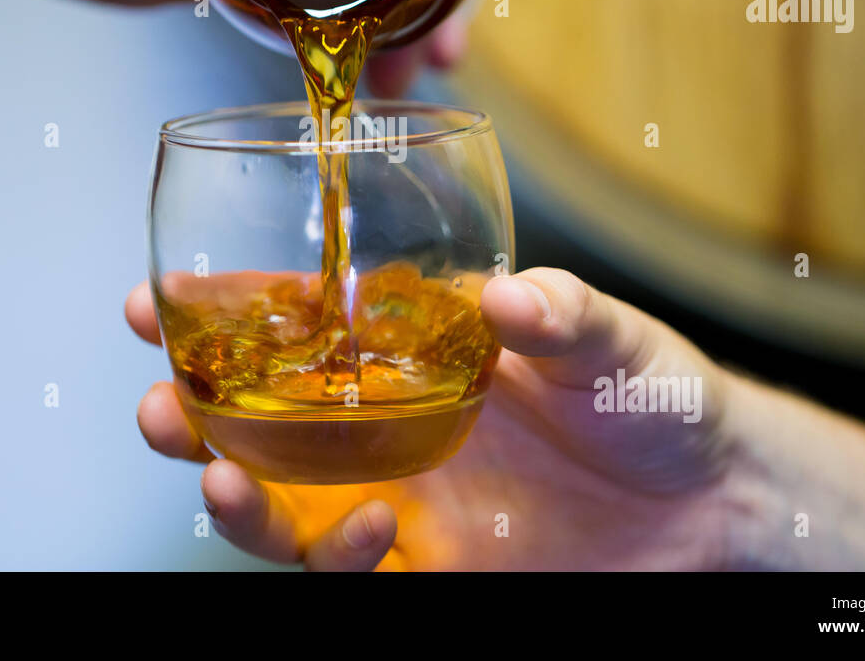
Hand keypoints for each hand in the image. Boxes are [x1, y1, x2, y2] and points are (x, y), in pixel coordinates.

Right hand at [126, 267, 754, 569]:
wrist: (712, 504)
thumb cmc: (657, 399)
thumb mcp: (617, 341)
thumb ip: (565, 314)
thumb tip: (507, 296)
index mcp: (412, 348)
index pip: (295, 323)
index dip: (219, 312)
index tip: (151, 301)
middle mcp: (388, 423)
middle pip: (259, 419)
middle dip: (191, 412)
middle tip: (156, 403)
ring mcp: (400, 496)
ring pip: (280, 502)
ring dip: (233, 495)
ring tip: (218, 480)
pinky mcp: (426, 564)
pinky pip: (346, 568)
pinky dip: (333, 554)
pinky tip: (364, 529)